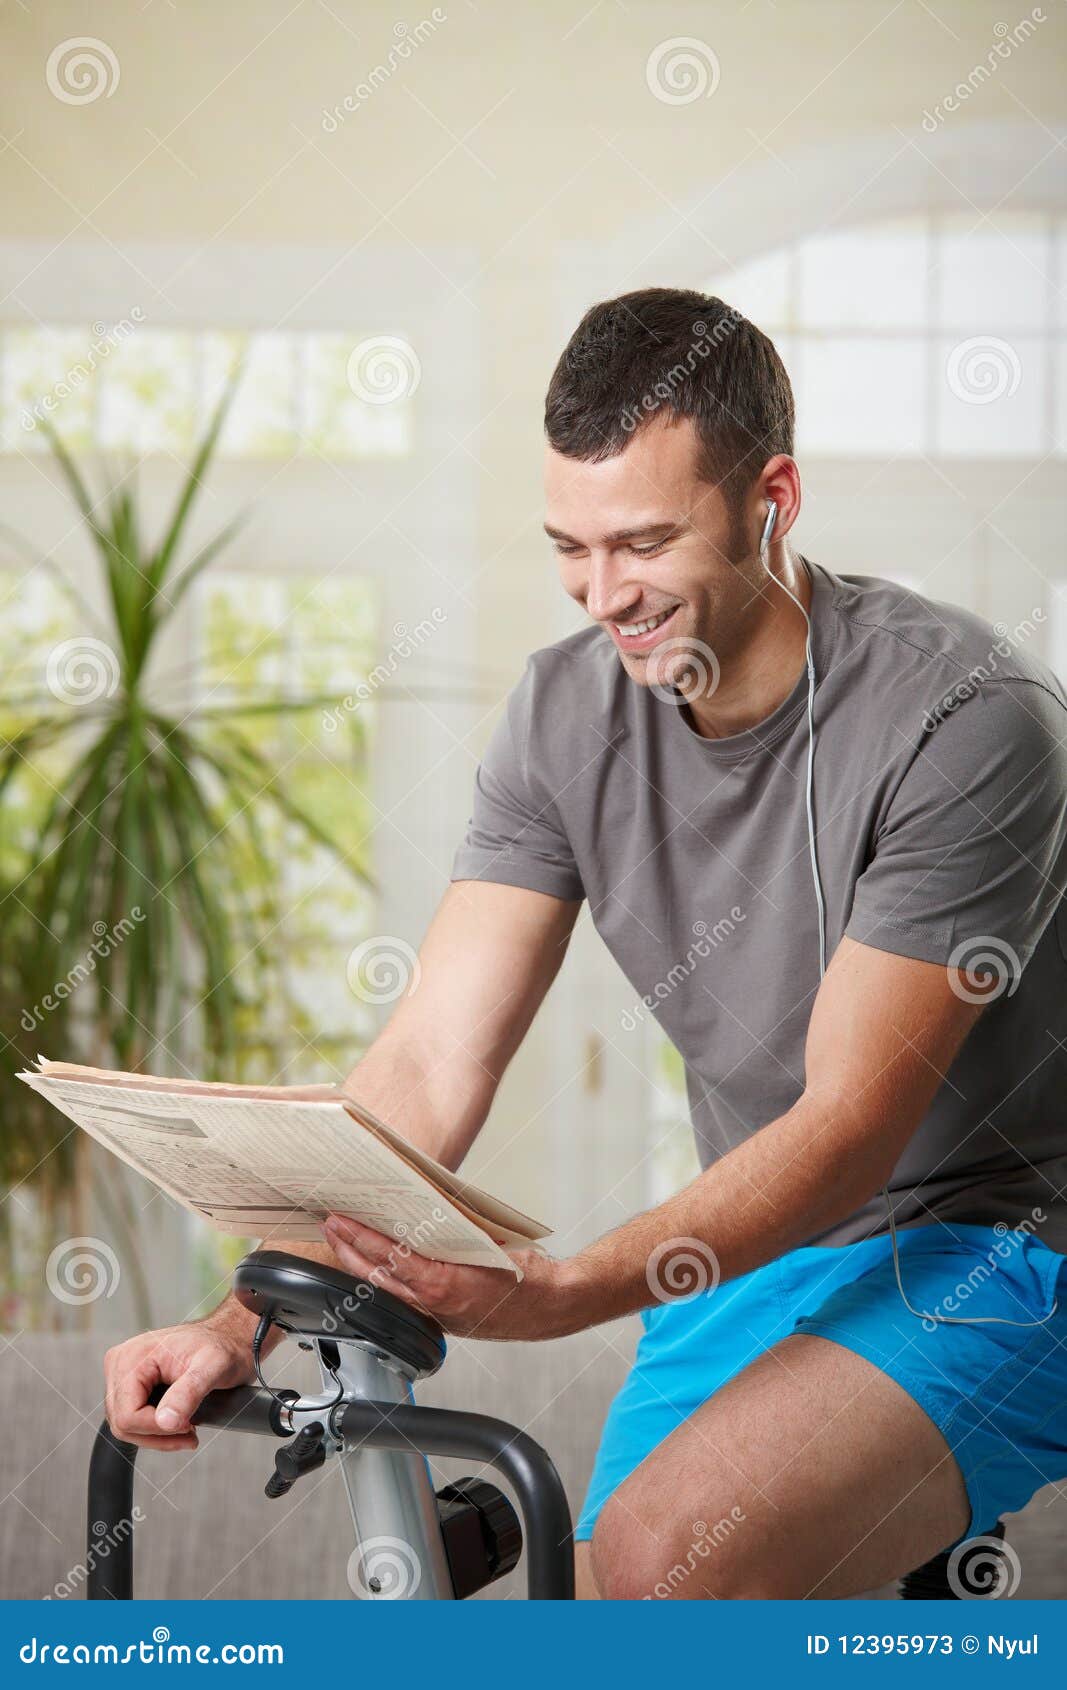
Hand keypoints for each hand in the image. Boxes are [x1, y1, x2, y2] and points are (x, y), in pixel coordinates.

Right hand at [103, 1319, 255, 1450]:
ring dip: (158, 1436)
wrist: (226, 1339)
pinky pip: (132, 1421)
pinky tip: (177, 1424)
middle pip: (122, 1424)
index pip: (127, 1415)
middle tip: (190, 1432)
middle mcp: (121, 1364)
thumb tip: (165, 1421)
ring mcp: (122, 1375)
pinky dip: (155, 1430)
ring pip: (126, 1427)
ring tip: (186, 1430)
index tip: (187, 1425)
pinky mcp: (130, 1386)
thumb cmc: (221, 1346)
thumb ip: (188, 1393)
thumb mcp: (213, 1367)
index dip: (157, 1429)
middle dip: (159, 1435)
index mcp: (132, 1356)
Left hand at [321, 1214, 588, 1340]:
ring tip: (342, 1242)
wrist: (552, 1308)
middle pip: (377, 1277)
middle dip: (347, 1250)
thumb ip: (452, 1228)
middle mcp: (434, 1305)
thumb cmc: (528, 1275)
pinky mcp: (442, 1319)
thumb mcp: (488, 1241)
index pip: (389, 1256)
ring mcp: (436, 1316)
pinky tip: (377, 1265)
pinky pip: (405, 1298)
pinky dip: (386, 1279)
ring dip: (362, 1266)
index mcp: (444, 1284)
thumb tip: (422, 1206)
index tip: (339, 1218)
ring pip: (386, 1290)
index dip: (360, 1236)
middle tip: (328, 1225)